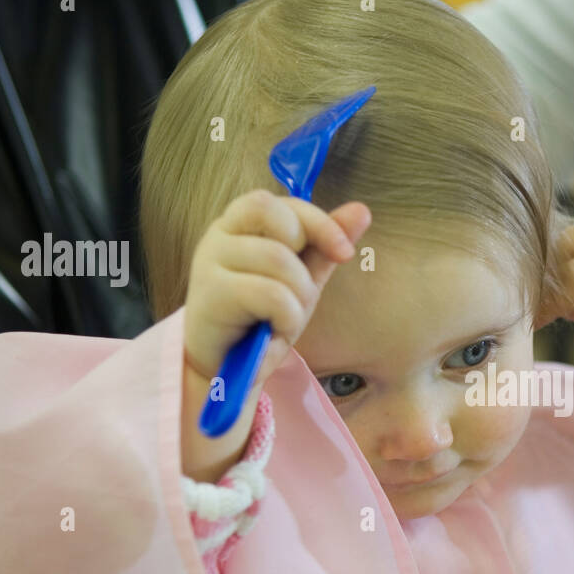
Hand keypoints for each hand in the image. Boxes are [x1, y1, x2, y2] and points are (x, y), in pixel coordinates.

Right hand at [180, 189, 371, 481]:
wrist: (225, 369)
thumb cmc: (260, 318)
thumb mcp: (300, 279)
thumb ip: (324, 245)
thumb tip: (362, 211)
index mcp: (242, 223)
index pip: (284, 204)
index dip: (320, 223)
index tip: (345, 253)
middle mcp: (221, 234)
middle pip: (280, 224)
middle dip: (304, 266)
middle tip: (299, 298)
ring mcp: (210, 261)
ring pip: (279, 261)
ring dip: (297, 299)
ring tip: (283, 321)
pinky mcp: (210, 293)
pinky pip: (271, 294)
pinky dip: (286, 318)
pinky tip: (272, 335)